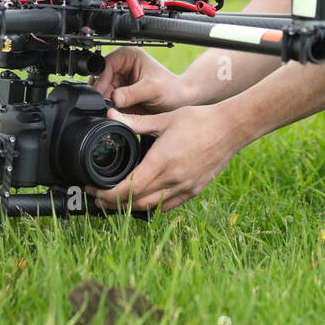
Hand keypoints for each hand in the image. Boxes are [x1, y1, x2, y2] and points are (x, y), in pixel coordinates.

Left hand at [86, 104, 242, 212]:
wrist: (231, 128)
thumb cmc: (200, 120)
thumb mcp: (164, 118)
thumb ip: (135, 122)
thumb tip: (110, 116)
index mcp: (162, 161)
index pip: (127, 189)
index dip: (105, 195)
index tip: (93, 190)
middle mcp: (173, 179)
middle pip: (134, 203)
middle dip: (111, 203)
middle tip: (97, 197)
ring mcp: (184, 188)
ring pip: (149, 207)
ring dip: (128, 207)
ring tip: (115, 200)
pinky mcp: (193, 190)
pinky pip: (166, 206)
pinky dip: (150, 205)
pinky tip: (142, 198)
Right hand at [90, 46, 188, 114]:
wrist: (178, 102)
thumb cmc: (171, 89)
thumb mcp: (152, 89)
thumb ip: (132, 93)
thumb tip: (114, 98)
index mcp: (129, 55)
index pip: (106, 65)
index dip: (102, 80)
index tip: (102, 94)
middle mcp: (121, 66)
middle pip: (101, 79)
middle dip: (102, 93)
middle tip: (106, 105)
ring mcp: (119, 81)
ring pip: (102, 92)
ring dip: (105, 102)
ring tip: (114, 110)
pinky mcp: (119, 95)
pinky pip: (107, 102)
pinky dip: (109, 108)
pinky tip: (116, 112)